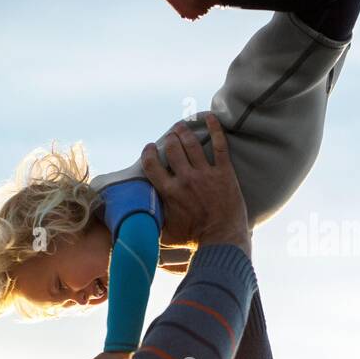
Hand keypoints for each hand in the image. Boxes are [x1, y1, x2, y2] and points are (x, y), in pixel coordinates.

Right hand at [140, 112, 250, 256]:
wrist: (223, 241)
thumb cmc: (194, 240)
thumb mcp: (165, 234)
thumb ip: (150, 223)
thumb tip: (135, 223)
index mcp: (169, 191)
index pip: (152, 164)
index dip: (149, 153)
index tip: (150, 148)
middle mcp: (185, 179)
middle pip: (173, 149)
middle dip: (170, 139)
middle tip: (171, 135)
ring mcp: (206, 174)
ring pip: (192, 144)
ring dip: (185, 131)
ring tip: (182, 126)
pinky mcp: (224, 173)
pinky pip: (219, 145)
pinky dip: (215, 129)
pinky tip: (211, 117)